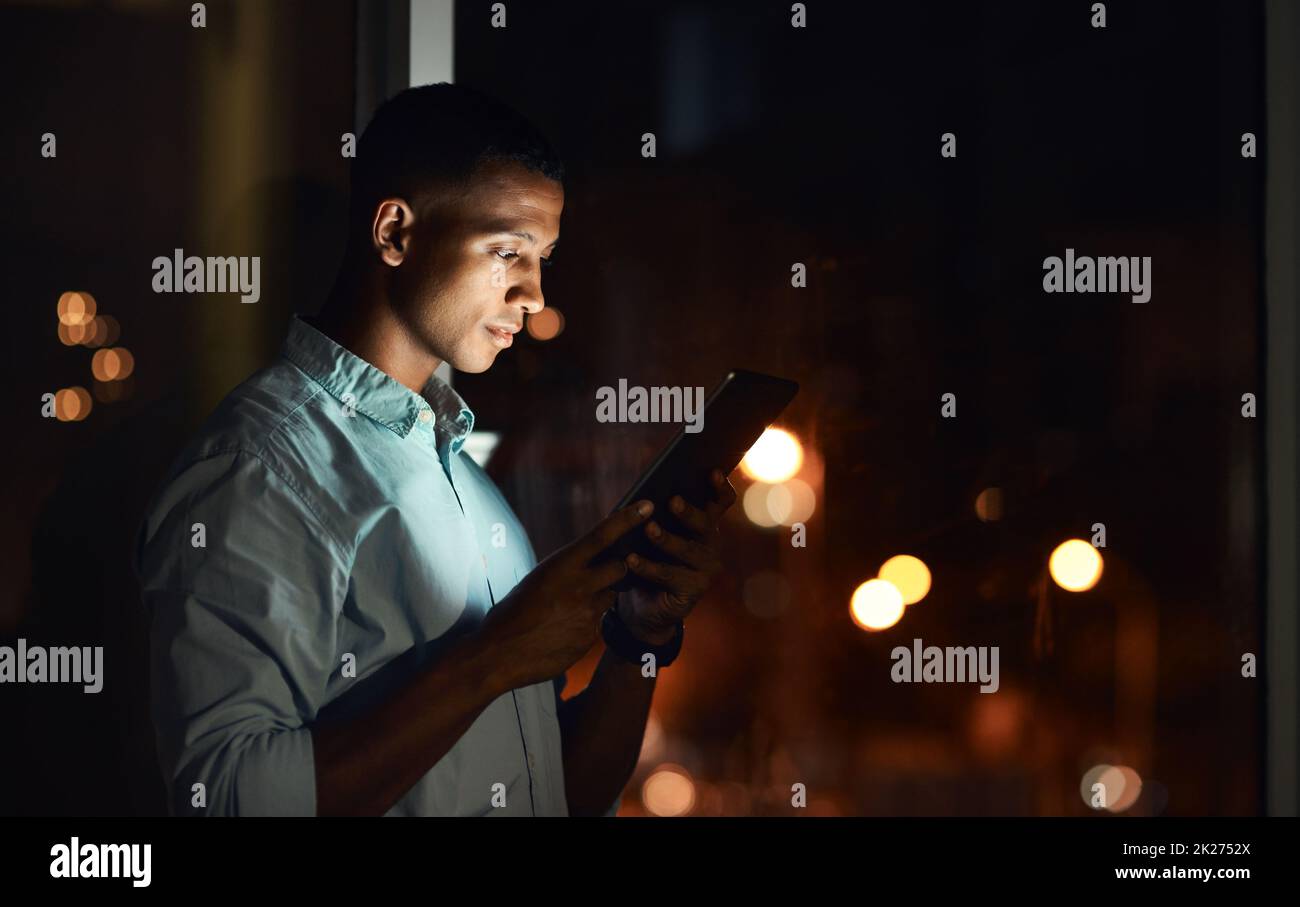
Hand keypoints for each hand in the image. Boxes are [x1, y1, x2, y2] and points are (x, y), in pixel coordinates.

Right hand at [475, 501, 653, 688]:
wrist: (500, 653)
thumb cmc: (512, 612)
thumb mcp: (537, 580)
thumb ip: (566, 571)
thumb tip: (585, 565)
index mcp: (562, 565)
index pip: (603, 535)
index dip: (628, 518)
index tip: (648, 505)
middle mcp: (580, 586)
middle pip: (620, 568)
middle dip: (618, 568)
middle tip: (607, 571)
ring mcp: (588, 613)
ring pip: (610, 598)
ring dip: (599, 597)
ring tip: (569, 607)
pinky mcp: (590, 637)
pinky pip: (597, 624)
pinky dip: (585, 623)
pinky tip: (563, 630)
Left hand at [619, 468, 736, 643]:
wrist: (643, 606)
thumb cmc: (647, 558)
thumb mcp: (652, 533)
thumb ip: (656, 514)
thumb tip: (644, 494)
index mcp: (704, 525)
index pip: (720, 502)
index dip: (720, 487)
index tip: (713, 471)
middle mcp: (710, 545)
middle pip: (705, 524)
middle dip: (689, 512)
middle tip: (673, 501)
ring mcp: (705, 570)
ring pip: (687, 550)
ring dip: (666, 539)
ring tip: (649, 528)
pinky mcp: (692, 591)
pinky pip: (669, 576)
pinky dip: (648, 567)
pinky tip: (631, 559)